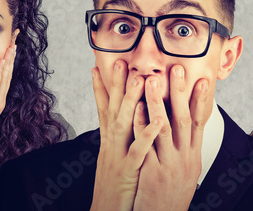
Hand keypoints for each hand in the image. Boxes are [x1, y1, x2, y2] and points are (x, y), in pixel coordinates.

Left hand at [0, 42, 15, 148]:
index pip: (3, 78)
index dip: (7, 63)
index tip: (8, 50)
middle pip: (7, 75)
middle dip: (11, 59)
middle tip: (13, 44)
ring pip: (5, 77)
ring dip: (8, 62)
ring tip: (11, 48)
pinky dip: (1, 73)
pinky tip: (2, 63)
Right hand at [90, 60, 163, 210]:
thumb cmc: (115, 191)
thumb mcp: (114, 163)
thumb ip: (119, 143)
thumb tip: (123, 126)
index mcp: (109, 144)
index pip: (104, 110)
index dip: (101, 89)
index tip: (97, 67)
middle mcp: (110, 146)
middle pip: (113, 111)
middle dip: (116, 85)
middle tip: (119, 61)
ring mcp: (117, 157)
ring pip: (124, 125)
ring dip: (131, 102)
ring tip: (139, 79)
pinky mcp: (127, 172)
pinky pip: (138, 151)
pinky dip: (145, 135)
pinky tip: (155, 121)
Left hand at [133, 65, 210, 210]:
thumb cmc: (172, 194)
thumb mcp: (186, 170)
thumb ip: (185, 148)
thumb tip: (187, 127)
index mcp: (193, 155)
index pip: (199, 122)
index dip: (201, 100)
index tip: (202, 79)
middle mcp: (184, 157)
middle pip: (183, 119)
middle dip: (180, 92)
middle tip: (176, 69)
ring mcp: (169, 164)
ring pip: (163, 128)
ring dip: (156, 103)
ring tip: (150, 81)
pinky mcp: (152, 172)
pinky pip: (146, 146)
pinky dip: (141, 127)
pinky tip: (134, 111)